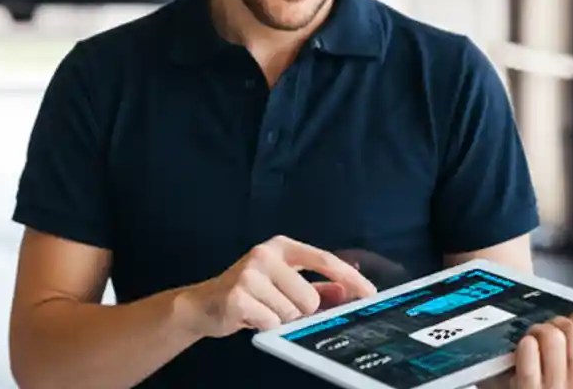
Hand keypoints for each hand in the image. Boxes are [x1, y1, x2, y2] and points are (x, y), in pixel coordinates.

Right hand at [175, 235, 377, 338]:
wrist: (202, 304)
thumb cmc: (249, 293)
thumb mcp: (282, 283)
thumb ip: (316, 287)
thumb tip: (347, 292)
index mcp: (280, 246)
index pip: (324, 259)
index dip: (350, 278)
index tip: (369, 293)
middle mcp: (265, 254)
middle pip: (310, 297)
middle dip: (299, 311)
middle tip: (279, 307)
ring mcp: (249, 274)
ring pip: (291, 312)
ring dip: (280, 319)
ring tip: (262, 311)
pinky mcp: (237, 296)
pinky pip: (271, 322)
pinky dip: (265, 326)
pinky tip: (251, 317)